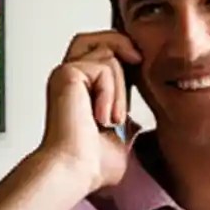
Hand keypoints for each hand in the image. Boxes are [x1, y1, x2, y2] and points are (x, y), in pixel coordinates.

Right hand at [36, 31, 143, 193]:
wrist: (75, 171)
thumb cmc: (90, 164)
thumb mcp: (121, 137)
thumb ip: (125, 119)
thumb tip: (136, 120)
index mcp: (81, 91)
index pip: (104, 54)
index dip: (125, 53)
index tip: (142, 65)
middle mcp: (70, 78)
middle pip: (99, 38)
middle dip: (124, 45)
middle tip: (139, 62)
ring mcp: (66, 74)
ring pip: (109, 54)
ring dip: (120, 88)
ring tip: (111, 119)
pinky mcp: (67, 74)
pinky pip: (103, 67)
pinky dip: (110, 93)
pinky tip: (101, 117)